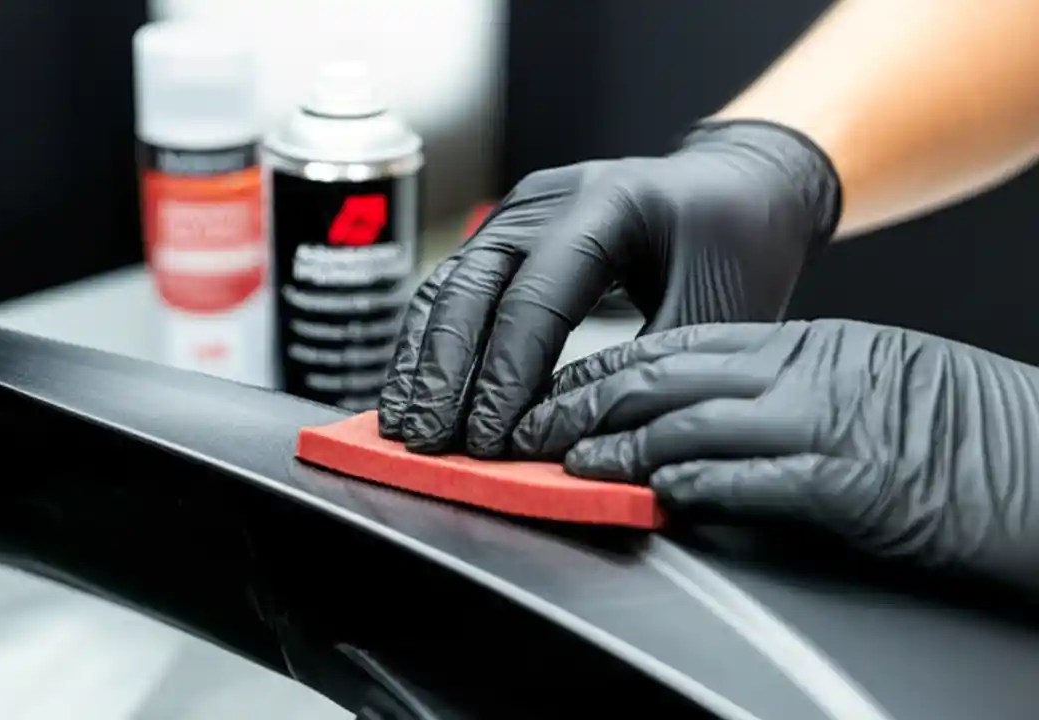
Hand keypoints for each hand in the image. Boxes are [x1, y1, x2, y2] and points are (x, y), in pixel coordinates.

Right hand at [379, 120, 840, 455]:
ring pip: (448, 284)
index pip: (536, 297)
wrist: (740, 183)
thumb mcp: (719, 311)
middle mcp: (549, 199)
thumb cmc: (738, 245)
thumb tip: (580, 445)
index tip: (490, 441)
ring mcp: (519, 210)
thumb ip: (650, 372)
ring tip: (402, 425)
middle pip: (471, 285)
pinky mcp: (506, 232)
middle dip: (444, 372)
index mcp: (608, 205)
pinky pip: (454, 287)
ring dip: (422, 360)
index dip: (506, 375)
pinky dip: (430, 343)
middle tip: (427, 440)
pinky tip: (413, 391)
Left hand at [513, 320, 1038, 591]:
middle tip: (535, 427)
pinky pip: (751, 479)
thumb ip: (782, 384)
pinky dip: (694, 486)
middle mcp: (804, 372)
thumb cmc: (953, 421)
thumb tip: (703, 411)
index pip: (677, 345)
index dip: (605, 367)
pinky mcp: (847, 480)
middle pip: (665, 377)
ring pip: (692, 424)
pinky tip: (658, 493)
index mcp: (804, 344)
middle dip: (588, 403)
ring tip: (573, 464)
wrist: (1036, 455)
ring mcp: (824, 422)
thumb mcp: (860, 373)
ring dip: (621, 448)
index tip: (558, 386)